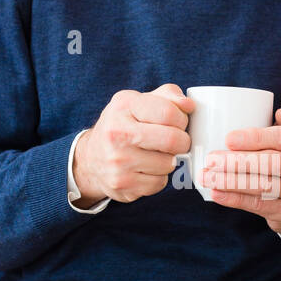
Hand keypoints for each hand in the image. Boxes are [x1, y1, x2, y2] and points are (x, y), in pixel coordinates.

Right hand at [72, 83, 193, 204]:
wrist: (92, 158)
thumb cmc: (123, 127)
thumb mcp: (139, 102)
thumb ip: (168, 96)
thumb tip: (188, 105)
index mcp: (124, 106)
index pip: (169, 112)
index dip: (182, 119)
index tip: (178, 123)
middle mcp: (117, 133)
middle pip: (173, 140)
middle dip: (183, 142)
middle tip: (177, 142)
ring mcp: (118, 161)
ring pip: (169, 164)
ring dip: (170, 161)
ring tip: (156, 155)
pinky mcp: (122, 184)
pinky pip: (159, 183)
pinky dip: (159, 177)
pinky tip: (147, 169)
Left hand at [201, 103, 280, 240]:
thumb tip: (280, 111)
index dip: (255, 138)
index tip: (228, 138)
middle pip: (270, 163)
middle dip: (237, 161)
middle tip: (211, 159)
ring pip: (262, 186)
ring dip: (230, 181)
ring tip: (207, 176)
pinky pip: (258, 205)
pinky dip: (234, 199)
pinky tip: (216, 193)